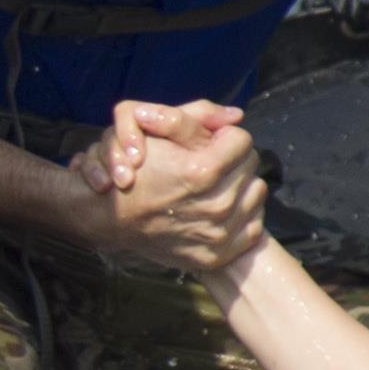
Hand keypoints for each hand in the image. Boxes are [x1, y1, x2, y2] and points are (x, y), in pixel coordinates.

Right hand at [95, 99, 266, 276]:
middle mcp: (217, 206)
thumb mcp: (155, 130)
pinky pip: (254, 226)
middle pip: (251, 165)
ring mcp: (219, 233)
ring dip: (239, 185)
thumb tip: (237, 116)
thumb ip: (198, 115)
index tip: (208, 143)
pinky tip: (217, 209)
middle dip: (232, 159)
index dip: (223, 136)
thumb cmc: (134, 170)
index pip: (241, 139)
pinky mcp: (220, 254)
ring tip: (214, 185)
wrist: (113, 219)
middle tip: (209, 163)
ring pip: (256, 192)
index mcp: (203, 171)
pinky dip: (241, 215)